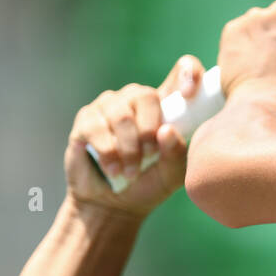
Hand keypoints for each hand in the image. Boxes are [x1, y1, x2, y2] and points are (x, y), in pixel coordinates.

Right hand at [64, 56, 204, 217]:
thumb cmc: (148, 185)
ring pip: (120, 114)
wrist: (113, 205)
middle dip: (148, 131)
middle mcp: (136, 99)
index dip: (188, 73)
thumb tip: (167, 131)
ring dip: (128, 148)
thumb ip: (177, 154)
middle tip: (149, 155)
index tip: (190, 94)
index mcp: (165, 106)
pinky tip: (114, 170)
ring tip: (131, 172)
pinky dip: (109, 153)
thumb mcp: (172, 175)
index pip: (182, 70)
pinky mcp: (86, 120)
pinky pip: (96, 128)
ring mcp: (109, 107)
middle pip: (145, 95)